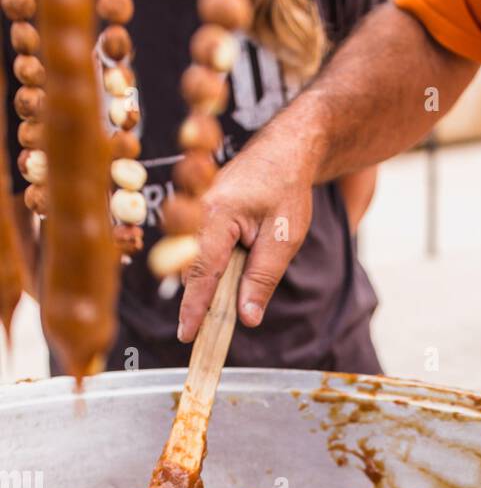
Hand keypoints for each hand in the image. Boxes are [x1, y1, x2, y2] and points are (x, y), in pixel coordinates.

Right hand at [177, 136, 313, 342]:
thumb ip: (262, 279)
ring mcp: (197, 211)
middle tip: (203, 332)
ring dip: (206, 284)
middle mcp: (199, 212)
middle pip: (191, 270)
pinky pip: (199, 250)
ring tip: (216, 304)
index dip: (194, 307)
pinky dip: (210, 269)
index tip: (187, 335)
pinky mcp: (202, 214)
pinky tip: (225, 278)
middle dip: (197, 300)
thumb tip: (246, 317)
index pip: (201, 272)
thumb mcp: (284, 240)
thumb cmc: (287, 190)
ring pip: (193, 261)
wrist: (286, 151)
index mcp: (217, 216)